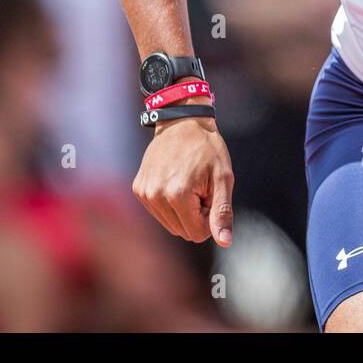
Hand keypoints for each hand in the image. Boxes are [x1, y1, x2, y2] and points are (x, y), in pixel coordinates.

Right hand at [131, 105, 233, 246]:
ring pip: (171, 224)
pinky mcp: (138, 189)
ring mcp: (144, 193)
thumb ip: (222, 212)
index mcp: (177, 195)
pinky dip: (170, 202)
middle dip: (196, 214)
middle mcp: (155, 196)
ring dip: (183, 209)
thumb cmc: (208, 148)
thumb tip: (225, 242)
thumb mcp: (223, 178)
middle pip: (183, 231)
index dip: (209, 216)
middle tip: (199, 185)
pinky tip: (174, 179)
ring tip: (187, 181)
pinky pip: (159, 212)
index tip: (210, 192)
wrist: (182, 121)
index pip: (198, 233)